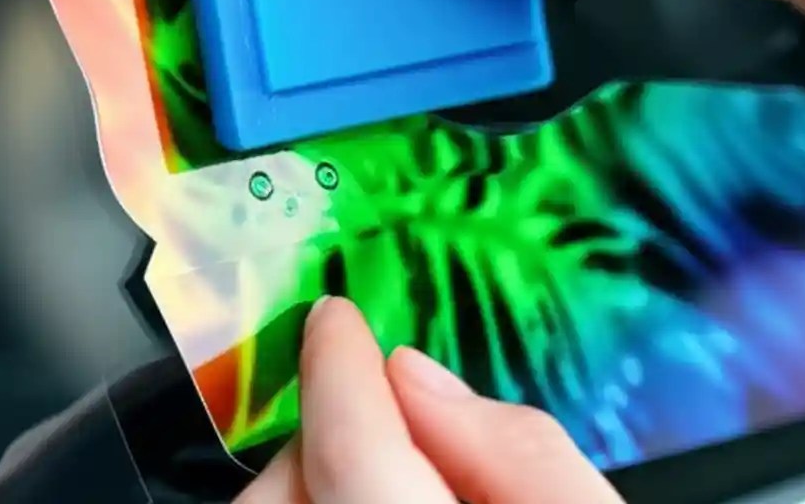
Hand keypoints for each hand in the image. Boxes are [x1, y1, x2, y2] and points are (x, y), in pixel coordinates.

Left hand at [235, 297, 623, 503]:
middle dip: (329, 428)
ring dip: (319, 470)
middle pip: (286, 477)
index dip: (337, 366)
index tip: (334, 318)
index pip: (346, 442)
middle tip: (392, 413)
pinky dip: (316, 501)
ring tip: (403, 472)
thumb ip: (517, 449)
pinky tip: (375, 499)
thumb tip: (416, 376)